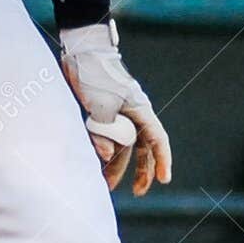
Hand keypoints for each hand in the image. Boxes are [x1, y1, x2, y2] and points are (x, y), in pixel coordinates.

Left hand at [60, 20, 171, 194]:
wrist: (79, 49)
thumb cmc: (94, 74)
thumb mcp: (100, 106)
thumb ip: (105, 134)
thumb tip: (106, 157)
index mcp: (139, 110)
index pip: (157, 140)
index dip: (162, 161)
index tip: (164, 180)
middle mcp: (132, 113)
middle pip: (141, 148)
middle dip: (139, 171)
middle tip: (137, 193)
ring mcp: (117, 112)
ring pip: (121, 144)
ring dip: (115, 164)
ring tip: (106, 185)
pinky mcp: (101, 111)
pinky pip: (106, 136)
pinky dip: (102, 150)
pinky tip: (94, 164)